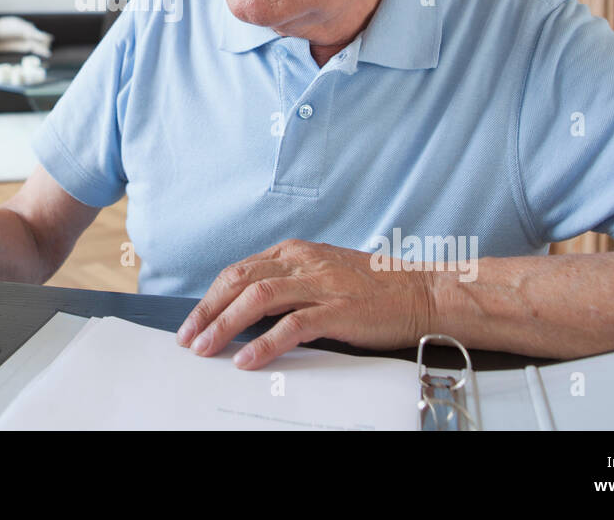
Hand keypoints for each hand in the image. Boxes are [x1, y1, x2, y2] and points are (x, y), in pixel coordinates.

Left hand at [175, 239, 435, 368]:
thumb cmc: (376, 288)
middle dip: (207, 310)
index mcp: (296, 252)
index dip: (211, 297)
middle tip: (188, 338)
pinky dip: (264, 345)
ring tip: (206, 349)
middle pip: (239, 281)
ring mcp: (320, 284)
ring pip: (256, 300)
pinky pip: (291, 326)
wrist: (425, 292)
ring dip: (225, 325)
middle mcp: (303, 262)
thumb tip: (249, 309)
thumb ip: (290, 284)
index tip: (193, 321)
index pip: (239, 271)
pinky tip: (247, 360)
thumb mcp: (324, 274)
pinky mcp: (337, 310)